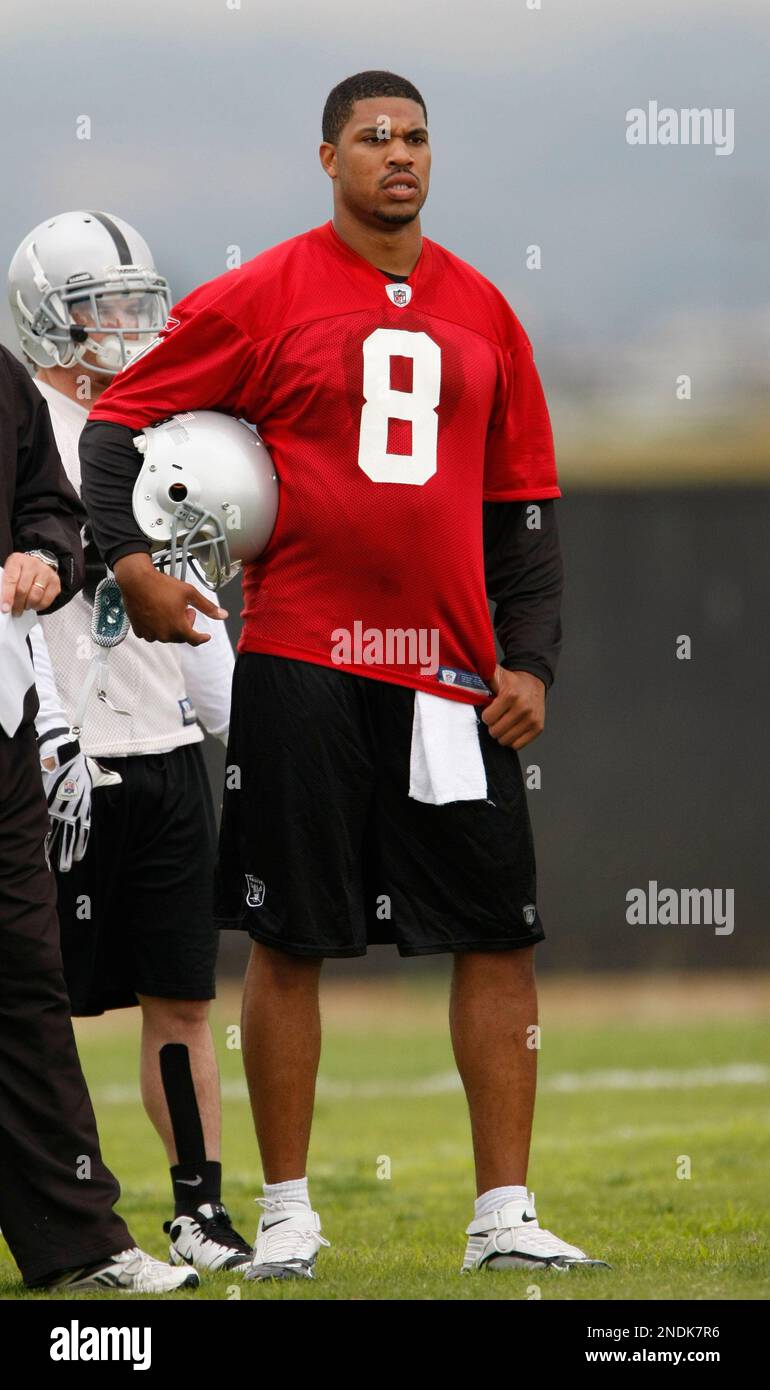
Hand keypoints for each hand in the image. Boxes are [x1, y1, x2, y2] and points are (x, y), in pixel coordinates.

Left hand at [1, 551, 60, 614]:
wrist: (39, 565)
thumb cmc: (22, 571)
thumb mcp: (11, 572)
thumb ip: (6, 585)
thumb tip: (5, 603)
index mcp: (17, 560)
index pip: (11, 580)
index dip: (7, 596)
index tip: (5, 609)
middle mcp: (32, 564)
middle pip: (23, 590)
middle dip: (18, 604)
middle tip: (15, 611)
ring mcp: (46, 573)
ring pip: (35, 597)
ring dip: (28, 605)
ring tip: (25, 606)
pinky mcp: (55, 582)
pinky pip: (46, 601)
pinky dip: (38, 606)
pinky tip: (34, 604)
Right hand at [38, 732, 117, 870]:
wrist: (61, 754)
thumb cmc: (77, 762)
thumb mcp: (95, 771)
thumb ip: (106, 778)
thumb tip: (118, 779)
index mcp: (84, 804)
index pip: (83, 830)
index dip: (80, 845)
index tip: (79, 858)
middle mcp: (72, 810)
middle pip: (70, 836)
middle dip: (68, 853)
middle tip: (66, 868)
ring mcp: (58, 808)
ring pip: (57, 834)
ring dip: (56, 850)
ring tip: (56, 865)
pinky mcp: (46, 803)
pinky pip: (44, 823)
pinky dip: (43, 835)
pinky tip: (42, 847)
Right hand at [113, 552, 226, 644]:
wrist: (136, 580)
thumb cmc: (163, 585)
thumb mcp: (190, 593)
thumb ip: (207, 607)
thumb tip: (223, 615)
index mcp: (178, 628)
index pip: (195, 640)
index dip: (202, 638)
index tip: (206, 636)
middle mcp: (164, 635)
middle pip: (180, 636)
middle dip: (185, 624)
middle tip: (184, 609)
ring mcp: (150, 634)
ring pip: (166, 635)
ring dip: (171, 626)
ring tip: (169, 609)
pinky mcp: (139, 630)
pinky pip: (152, 633)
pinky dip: (156, 626)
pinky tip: (156, 613)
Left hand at [480, 666, 545, 748]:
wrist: (534, 682)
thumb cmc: (511, 682)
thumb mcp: (496, 674)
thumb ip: (482, 675)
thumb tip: (462, 674)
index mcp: (511, 695)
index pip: (488, 718)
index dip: (486, 716)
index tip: (489, 711)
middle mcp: (523, 708)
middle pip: (496, 731)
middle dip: (492, 726)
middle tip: (496, 719)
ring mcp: (532, 719)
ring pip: (506, 740)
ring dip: (501, 734)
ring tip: (503, 724)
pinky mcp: (538, 728)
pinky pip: (518, 745)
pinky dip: (512, 740)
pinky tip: (512, 730)